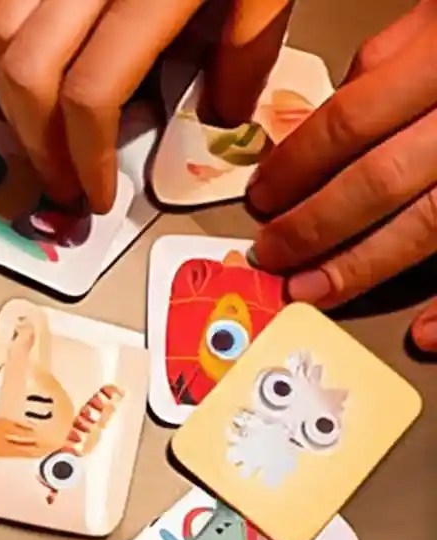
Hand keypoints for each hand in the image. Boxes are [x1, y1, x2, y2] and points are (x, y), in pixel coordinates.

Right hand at [0, 0, 291, 211]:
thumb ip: (246, 50)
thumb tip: (221, 115)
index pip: (90, 94)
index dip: (84, 157)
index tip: (93, 192)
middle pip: (27, 73)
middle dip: (36, 141)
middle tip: (57, 177)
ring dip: (7, 94)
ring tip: (36, 128)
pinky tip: (13, 57)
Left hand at [246, 0, 436, 350]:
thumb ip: (387, 64)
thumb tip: (324, 117)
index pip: (350, 121)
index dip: (296, 166)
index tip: (261, 195)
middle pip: (382, 181)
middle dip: (315, 225)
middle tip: (272, 252)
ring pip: (431, 225)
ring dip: (364, 266)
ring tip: (313, 291)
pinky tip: (422, 334)